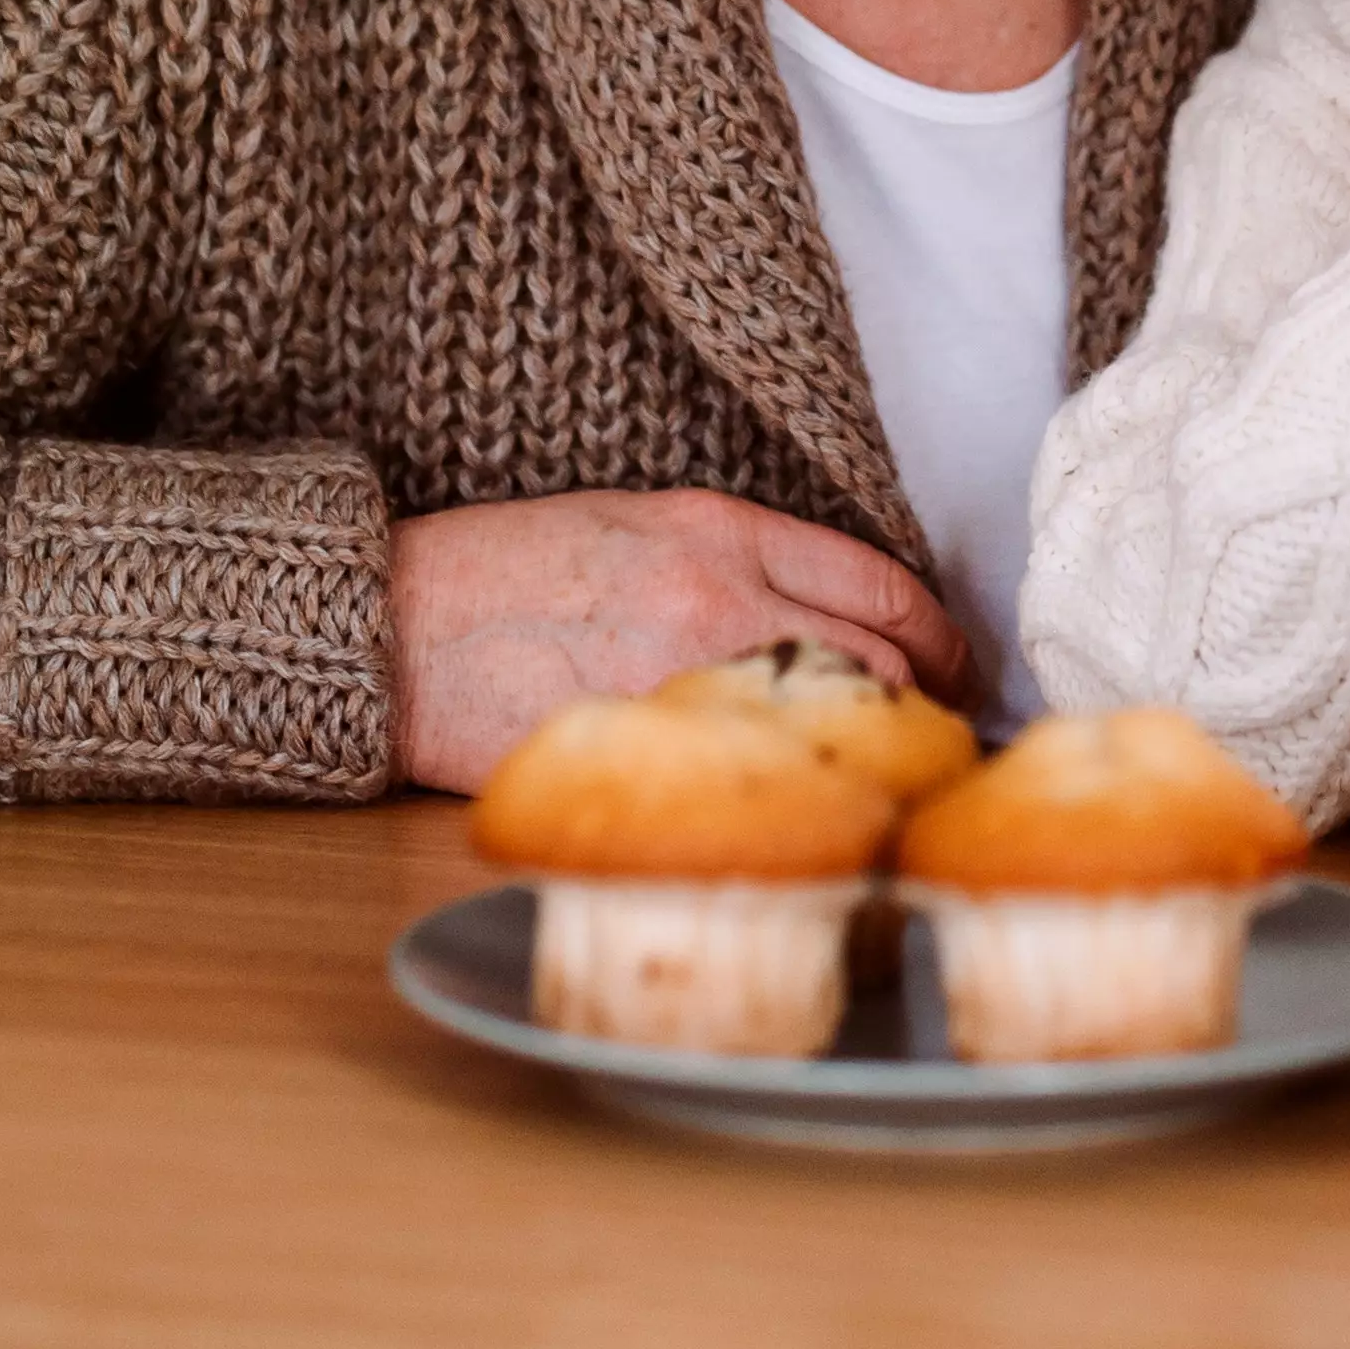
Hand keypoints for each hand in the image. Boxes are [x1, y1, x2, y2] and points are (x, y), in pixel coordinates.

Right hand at [383, 488, 973, 792]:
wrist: (394, 623)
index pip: (881, 583)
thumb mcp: (630, 527)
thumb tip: (814, 618)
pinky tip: (797, 821)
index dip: (940, 637)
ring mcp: (683, 677)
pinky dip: (788, 803)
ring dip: (875, 760)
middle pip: (881, 660)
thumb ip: (728, 563)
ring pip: (828, 726)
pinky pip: (748, 783)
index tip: (955, 670)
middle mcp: (720, 595)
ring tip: (888, 787)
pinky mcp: (644, 751)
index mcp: (719, 529)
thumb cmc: (501, 574)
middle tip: (942, 744)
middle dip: (928, 709)